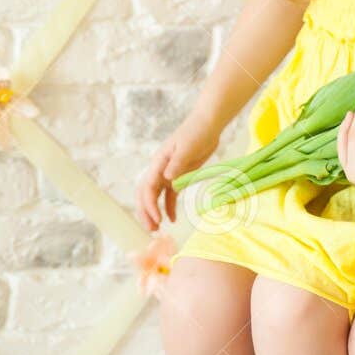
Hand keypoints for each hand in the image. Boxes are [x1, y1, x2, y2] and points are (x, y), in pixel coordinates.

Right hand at [135, 111, 220, 230]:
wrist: (208, 124)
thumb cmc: (196, 132)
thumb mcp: (188, 147)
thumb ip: (177, 163)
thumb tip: (167, 178)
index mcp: (158, 162)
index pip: (148, 187)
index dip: (150, 205)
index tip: (157, 219)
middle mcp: (160, 169)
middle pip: (146, 194)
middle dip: (146, 212)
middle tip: (151, 229)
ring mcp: (168, 173)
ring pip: (156, 196)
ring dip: (154, 212)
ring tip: (157, 229)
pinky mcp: (179, 176)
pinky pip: (170, 195)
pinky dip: (169, 207)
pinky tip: (173, 219)